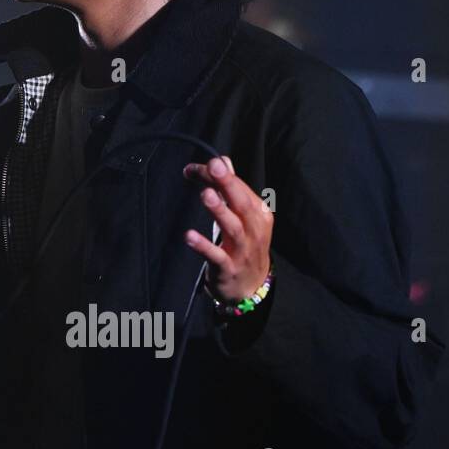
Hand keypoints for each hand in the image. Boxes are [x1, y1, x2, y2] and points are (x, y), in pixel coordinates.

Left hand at [182, 155, 272, 303]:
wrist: (251, 287)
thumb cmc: (244, 246)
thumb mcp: (243, 217)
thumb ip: (232, 189)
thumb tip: (223, 161)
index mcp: (259, 214)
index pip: (240, 189)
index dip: (222, 175)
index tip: (202, 165)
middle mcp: (254, 230)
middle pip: (242, 204)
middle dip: (228, 184)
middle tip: (213, 167)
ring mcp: (243, 250)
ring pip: (233, 228)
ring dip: (219, 211)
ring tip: (205, 195)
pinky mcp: (228, 268)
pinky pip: (216, 256)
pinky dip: (204, 246)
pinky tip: (189, 236)